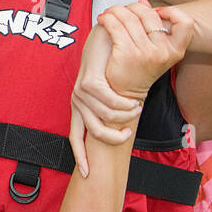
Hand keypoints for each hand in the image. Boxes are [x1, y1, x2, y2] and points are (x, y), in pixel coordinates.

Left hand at [70, 22, 140, 176]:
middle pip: (93, 134)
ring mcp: (80, 93)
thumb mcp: (110, 91)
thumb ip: (113, 108)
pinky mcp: (89, 82)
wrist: (105, 36)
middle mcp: (77, 102)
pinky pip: (109, 103)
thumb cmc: (110, 64)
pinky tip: (134, 102)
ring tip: (136, 110)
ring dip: (125, 118)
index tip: (87, 175)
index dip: (80, 157)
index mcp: (79, 108)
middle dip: (114, 139)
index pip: (75, 138)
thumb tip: (124, 128)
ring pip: (105, 118)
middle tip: (129, 134)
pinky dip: (124, 106)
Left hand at [98, 1, 194, 99]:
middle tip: (122, 9)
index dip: (172, 12)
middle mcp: (163, 51)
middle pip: (150, 15)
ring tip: (109, 12)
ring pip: (130, 18)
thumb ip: (152, 26)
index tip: (156, 11)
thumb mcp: (154, 50)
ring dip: (116, 11)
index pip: (186, 23)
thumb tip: (144, 3)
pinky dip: (108, 19)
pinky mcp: (126, 54)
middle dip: (133, 8)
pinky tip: (103, 19)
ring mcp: (145, 53)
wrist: (125, 94)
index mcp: (175, 50)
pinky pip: (115, 27)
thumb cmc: (139, 68)